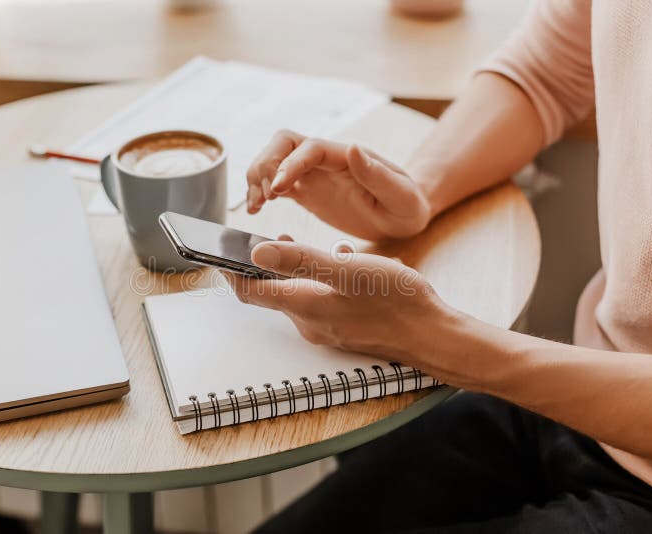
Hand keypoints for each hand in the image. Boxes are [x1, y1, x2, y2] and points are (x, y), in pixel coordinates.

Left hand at [224, 239, 456, 364]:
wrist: (433, 335)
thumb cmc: (395, 300)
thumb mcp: (346, 271)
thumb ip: (301, 262)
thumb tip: (257, 254)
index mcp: (304, 307)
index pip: (250, 292)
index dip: (230, 271)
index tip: (217, 251)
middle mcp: (310, 323)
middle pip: (273, 292)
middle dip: (269, 264)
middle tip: (276, 238)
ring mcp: (329, 328)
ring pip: (300, 294)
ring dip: (300, 269)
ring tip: (313, 246)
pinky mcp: (346, 328)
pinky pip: (322, 300)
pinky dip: (323, 280)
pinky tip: (345, 262)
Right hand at [245, 130, 432, 240]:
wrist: (403, 218)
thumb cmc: (407, 206)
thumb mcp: (401, 195)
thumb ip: (378, 175)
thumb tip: (353, 148)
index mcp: (347, 157)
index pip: (309, 148)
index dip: (290, 163)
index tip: (278, 188)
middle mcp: (325, 160)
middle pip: (283, 144)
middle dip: (266, 165)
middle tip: (265, 198)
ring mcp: (313, 174)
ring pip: (273, 161)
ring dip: (257, 178)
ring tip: (256, 207)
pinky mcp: (305, 191)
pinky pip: (275, 184)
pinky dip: (260, 193)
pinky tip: (256, 211)